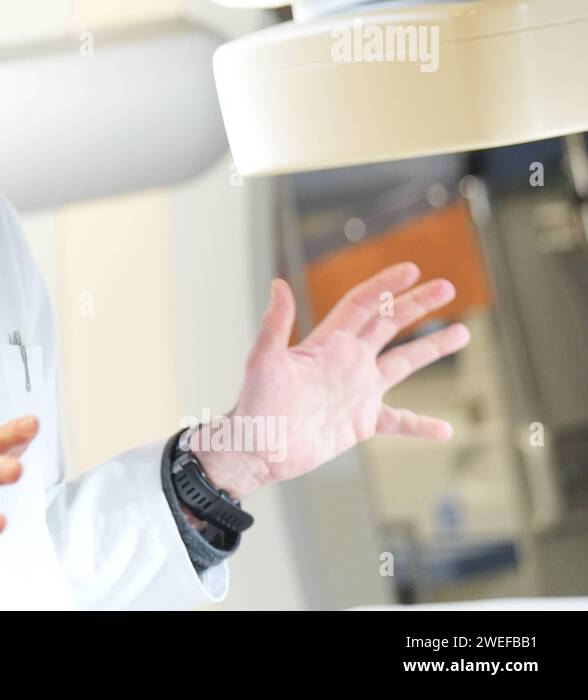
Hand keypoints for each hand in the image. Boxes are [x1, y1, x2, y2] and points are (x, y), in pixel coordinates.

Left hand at [194, 262, 469, 497]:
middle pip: (388, 324)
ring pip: (403, 364)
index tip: (412, 270)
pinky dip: (421, 424)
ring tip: (463, 333)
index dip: (385, 286)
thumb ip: (274, 325)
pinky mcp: (361, 422)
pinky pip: (399, 420)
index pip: (362, 304)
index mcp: (327, 342)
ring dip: (432, 349)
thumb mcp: (263, 361)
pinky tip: (445, 429)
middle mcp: (347, 360)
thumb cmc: (256, 404)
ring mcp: (357, 390)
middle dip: (416, 304)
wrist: (258, 448)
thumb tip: (277, 284)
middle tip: (446, 286)